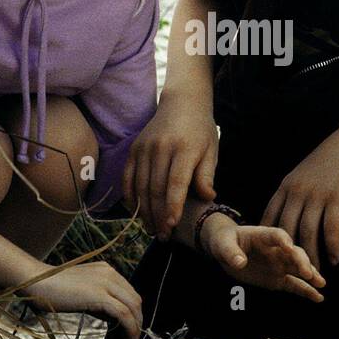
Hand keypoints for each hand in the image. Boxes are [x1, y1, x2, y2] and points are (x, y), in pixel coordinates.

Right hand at [23, 262, 143, 338]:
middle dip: (138, 319)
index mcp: (106, 270)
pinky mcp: (100, 295)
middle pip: (134, 299)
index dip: (133, 311)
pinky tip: (129, 338)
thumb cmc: (53, 289)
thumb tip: (113, 318)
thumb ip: (99, 300)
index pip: (129, 292)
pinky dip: (130, 327)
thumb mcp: (82, 291)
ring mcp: (106, 282)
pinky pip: (123, 313)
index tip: (132, 326)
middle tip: (135, 336)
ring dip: (136, 325)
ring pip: (132, 306)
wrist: (37, 282)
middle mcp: (109, 273)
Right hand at [122, 93, 217, 239]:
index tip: (171, 225)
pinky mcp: (134, 149)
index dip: (173, 206)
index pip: (176, 183)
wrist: (181, 103)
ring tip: (151, 229)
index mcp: (184, 149)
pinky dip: (129, 196)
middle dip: (158, 215)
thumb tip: (207, 198)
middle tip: (163, 236)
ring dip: (144, 211)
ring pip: (140, 186)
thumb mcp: (211, 151)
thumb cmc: (200, 131)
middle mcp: (161, 148)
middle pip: (156, 188)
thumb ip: (207, 175)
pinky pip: (127, 177)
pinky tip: (136, 211)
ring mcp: (144, 148)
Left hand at [199, 214, 325, 300]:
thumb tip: (240, 262)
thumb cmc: (225, 242)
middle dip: (302, 262)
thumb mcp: (223, 245)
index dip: (283, 240)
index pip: (277, 235)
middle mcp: (277, 249)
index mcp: (264, 236)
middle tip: (308, 273)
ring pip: (298, 269)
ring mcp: (280, 264)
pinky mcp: (278, 279)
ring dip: (311, 275)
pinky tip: (318, 297)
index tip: (289, 247)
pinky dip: (306, 291)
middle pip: (293, 253)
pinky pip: (294, 285)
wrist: (226, 250)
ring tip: (321, 284)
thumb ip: (231, 252)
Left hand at [259, 129, 338, 268]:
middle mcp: (298, 192)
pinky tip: (335, 259)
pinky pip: (331, 230)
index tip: (270, 254)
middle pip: (287, 231)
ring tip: (315, 272)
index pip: (270, 217)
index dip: (268, 238)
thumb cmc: (330, 159)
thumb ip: (294, 192)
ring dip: (312, 256)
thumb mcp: (303, 173)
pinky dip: (332, 247)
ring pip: (308, 235)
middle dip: (288, 254)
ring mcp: (317, 196)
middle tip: (292, 271)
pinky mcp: (337, 200)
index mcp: (286, 186)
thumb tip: (289, 215)